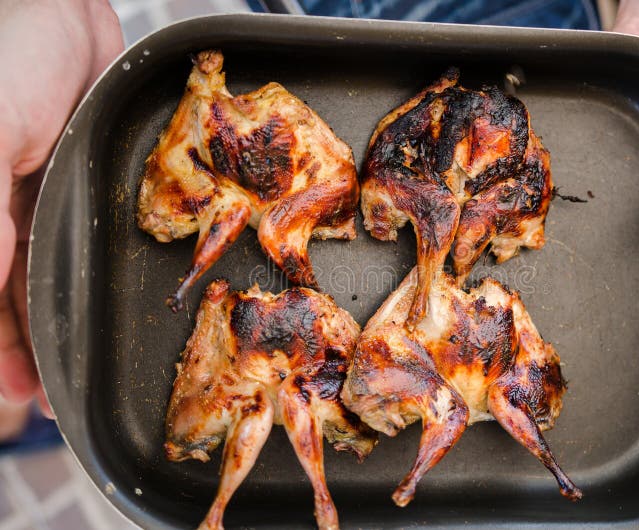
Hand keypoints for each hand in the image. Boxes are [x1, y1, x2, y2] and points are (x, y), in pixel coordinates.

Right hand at [0, 0, 122, 411]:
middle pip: (5, 293)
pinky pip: (76, 238)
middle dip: (24, 345)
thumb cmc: (4, 62)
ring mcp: (33, 196)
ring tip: (72, 369)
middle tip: (49, 393)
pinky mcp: (72, 178)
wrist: (54, 7)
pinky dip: (81, 274)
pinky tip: (95, 302)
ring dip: (53, 321)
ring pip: (40, 273)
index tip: (15, 390)